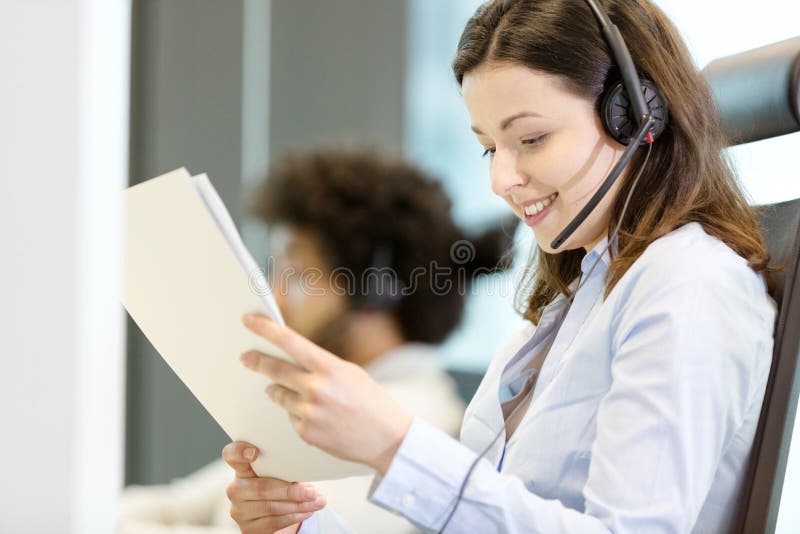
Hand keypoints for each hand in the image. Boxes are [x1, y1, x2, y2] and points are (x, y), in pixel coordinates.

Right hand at [222, 441, 325, 532]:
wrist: (274, 512)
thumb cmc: (278, 484)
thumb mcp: (278, 472)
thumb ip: (282, 465)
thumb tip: (306, 465)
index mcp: (242, 468)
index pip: (231, 455)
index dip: (239, 452)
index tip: (254, 452)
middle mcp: (236, 489)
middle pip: (261, 488)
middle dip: (290, 491)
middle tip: (311, 491)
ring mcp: (239, 510)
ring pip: (270, 507)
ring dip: (298, 505)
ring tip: (316, 501)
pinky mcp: (247, 528)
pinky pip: (273, 523)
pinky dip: (294, 516)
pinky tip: (307, 511)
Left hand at [240, 313, 413, 473]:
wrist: (387, 437)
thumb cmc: (371, 402)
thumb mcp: (349, 373)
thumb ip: (320, 366)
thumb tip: (291, 362)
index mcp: (329, 367)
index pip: (290, 341)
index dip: (266, 329)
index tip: (249, 321)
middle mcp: (316, 388)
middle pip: (274, 370)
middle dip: (257, 362)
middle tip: (245, 357)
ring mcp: (309, 411)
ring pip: (279, 395)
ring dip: (280, 391)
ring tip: (304, 395)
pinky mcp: (306, 432)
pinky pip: (291, 417)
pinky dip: (298, 415)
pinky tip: (320, 418)